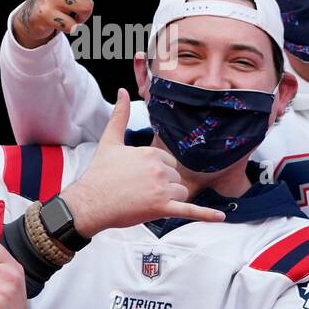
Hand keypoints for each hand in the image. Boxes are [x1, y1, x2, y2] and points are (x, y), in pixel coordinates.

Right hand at [62, 88, 226, 234]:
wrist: (88, 203)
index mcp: (150, 153)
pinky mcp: (162, 208)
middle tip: (137, 191)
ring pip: (181, 193)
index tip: (138, 178)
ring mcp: (161, 189)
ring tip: (144, 202)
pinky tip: (220, 217)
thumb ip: (119, 116)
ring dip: (169, 200)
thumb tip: (123, 91)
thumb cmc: (99, 174)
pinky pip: (190, 211)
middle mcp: (159, 169)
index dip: (157, 173)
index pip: (169, 163)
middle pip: (176, 178)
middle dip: (163, 187)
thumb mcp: (109, 141)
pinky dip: (206, 214)